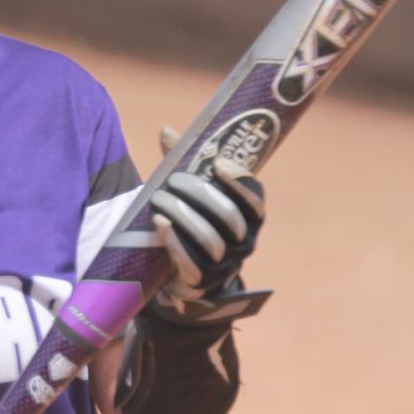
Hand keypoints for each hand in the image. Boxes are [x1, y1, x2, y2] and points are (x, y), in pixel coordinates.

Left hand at [149, 127, 268, 316]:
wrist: (185, 272)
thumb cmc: (194, 222)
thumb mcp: (194, 194)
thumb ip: (186, 165)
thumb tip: (166, 132)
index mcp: (250, 218)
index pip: (255, 198)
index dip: (239, 180)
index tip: (217, 163)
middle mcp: (245, 241)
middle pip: (229, 216)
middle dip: (200, 195)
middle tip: (172, 180)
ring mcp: (226, 264)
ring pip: (210, 240)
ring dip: (183, 216)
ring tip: (158, 199)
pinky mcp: (203, 281)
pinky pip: (191, 262)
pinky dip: (174, 241)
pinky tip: (159, 223)